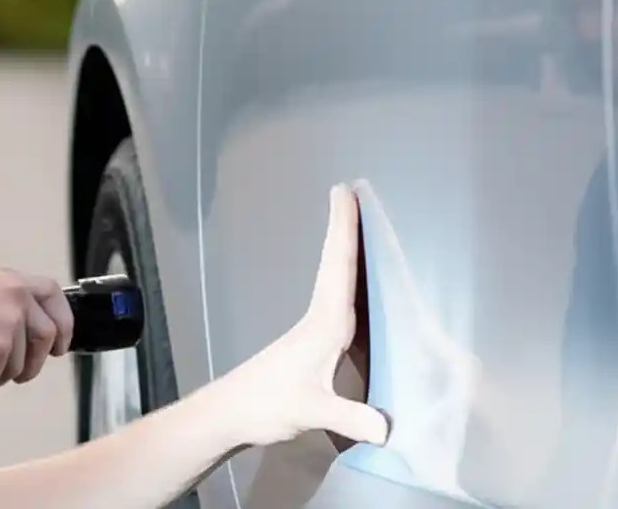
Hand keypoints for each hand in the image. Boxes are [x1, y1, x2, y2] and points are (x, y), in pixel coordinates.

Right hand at [0, 267, 74, 397]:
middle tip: (14, 377)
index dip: (63, 322)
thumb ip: (1, 305)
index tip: (59, 345)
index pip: (53, 295)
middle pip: (45, 339)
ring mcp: (8, 324)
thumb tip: (20, 341)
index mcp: (10, 280)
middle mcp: (15, 299)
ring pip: (15, 369)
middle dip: (32, 365)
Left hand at [210, 184, 389, 448]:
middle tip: (349, 190)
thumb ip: (349, 417)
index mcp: (324, 324)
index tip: (345, 193)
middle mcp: (321, 319)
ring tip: (360, 227)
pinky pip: (341, 304)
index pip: (338, 268)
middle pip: (337, 265)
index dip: (344, 230)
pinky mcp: (315, 347)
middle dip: (344, 229)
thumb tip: (387, 428)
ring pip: (337, 282)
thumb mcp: (311, 411)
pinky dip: (350, 286)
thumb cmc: (266, 405)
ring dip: (346, 253)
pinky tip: (360, 290)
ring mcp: (316, 332)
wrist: (230, 415)